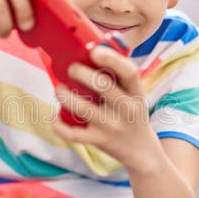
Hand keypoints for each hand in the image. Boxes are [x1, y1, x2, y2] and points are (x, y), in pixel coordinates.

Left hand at [52, 44, 158, 169]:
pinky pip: (73, 134)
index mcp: (136, 92)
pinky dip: (59, 125)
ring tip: (60, 89)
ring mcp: (112, 126)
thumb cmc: (132, 115)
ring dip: (65, 96)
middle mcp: (126, 108)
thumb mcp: (134, 94)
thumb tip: (95, 46)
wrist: (142, 152)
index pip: (129, 71)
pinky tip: (56, 117)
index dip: (111, 58)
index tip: (93, 50)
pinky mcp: (99, 141)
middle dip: (81, 73)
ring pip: (84, 108)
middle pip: (103, 86)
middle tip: (71, 68)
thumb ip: (119, 75)